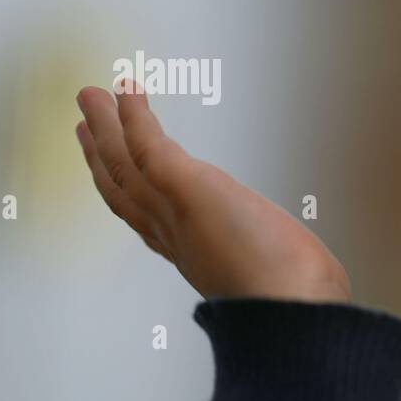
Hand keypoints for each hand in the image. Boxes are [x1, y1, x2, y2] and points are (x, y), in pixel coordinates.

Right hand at [73, 82, 351, 302]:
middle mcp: (175, 235)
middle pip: (124, 190)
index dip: (129, 196)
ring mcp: (176, 211)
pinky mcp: (187, 187)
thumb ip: (287, 273)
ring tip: (95, 95)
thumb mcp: (286, 282)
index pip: (149, 222)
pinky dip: (136, 117)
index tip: (116, 173)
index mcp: (194, 256)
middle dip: (103, 157)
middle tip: (88, 123)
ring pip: (126, 163)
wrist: (286, 308)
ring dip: (108, 126)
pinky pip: (150, 146)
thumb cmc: (293, 302)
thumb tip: (312, 281)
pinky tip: (128, 92)